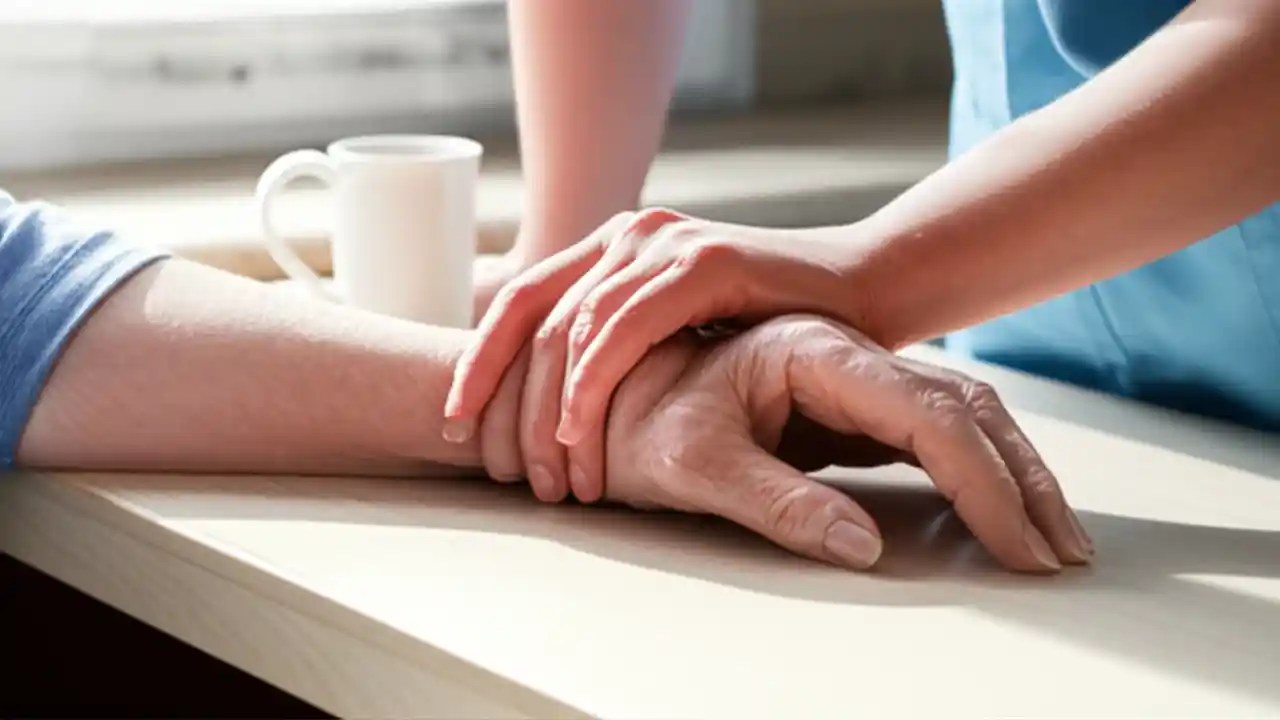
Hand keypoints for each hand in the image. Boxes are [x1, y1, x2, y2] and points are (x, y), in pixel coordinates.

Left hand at [446, 208, 862, 502]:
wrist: (865, 293)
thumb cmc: (772, 328)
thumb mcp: (679, 336)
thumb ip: (625, 346)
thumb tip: (552, 403)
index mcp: (612, 250)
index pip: (518, 303)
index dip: (477, 363)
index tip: (456, 424)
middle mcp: (627, 236)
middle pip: (528, 315)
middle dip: (497, 396)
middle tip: (498, 469)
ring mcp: (663, 243)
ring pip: (569, 328)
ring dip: (547, 409)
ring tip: (548, 474)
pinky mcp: (702, 262)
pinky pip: (622, 328)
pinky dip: (591, 384)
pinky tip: (576, 431)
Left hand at [602, 315, 1090, 571]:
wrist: (619, 398)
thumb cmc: (644, 423)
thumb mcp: (697, 467)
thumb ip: (775, 501)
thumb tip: (860, 547)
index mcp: (811, 354)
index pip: (926, 415)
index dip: (981, 483)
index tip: (1016, 549)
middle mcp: (844, 357)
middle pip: (964, 408)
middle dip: (1020, 481)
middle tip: (1058, 554)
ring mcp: (853, 381)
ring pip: (961, 417)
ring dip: (1011, 476)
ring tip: (1049, 540)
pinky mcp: (850, 411)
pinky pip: (934, 437)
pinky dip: (976, 475)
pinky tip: (998, 514)